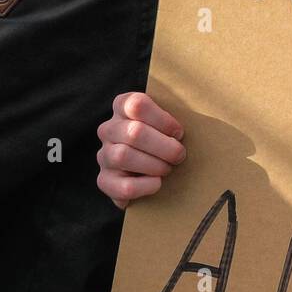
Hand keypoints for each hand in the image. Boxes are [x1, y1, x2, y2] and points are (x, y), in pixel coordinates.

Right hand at [96, 91, 186, 208]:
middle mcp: (108, 129)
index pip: (137, 105)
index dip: (163, 120)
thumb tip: (187, 129)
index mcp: (123, 107)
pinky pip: (124, 186)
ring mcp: (104, 155)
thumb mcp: (167, 124)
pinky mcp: (105, 181)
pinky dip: (146, 186)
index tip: (179, 133)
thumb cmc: (163, 141)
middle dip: (164, 147)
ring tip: (167, 169)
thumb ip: (173, 120)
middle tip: (179, 155)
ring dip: (154, 165)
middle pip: (134, 132)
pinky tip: (157, 183)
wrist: (146, 172)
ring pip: (123, 156)